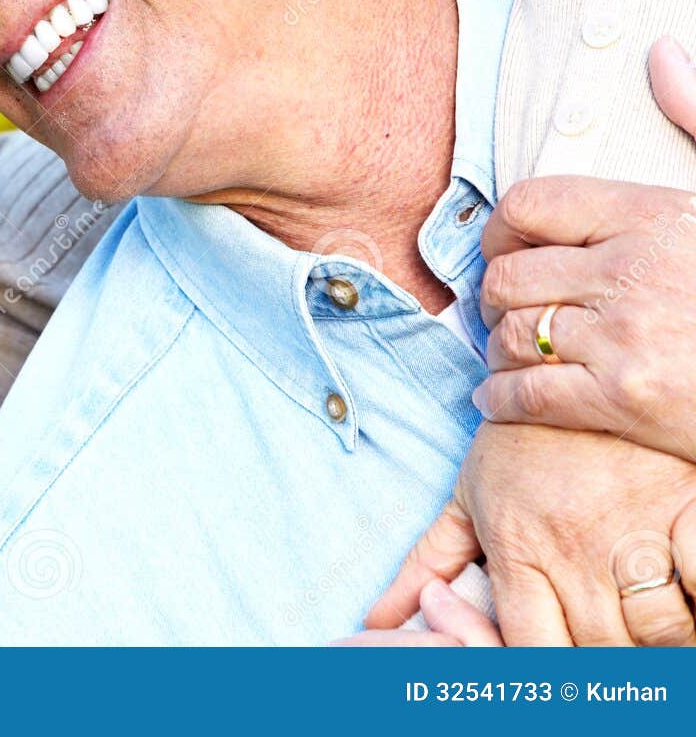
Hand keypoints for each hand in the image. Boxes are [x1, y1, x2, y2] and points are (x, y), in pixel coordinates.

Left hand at [368, 424, 695, 645]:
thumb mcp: (467, 496)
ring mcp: (633, 531)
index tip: (555, 661)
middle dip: (605, 663)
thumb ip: (428, 563)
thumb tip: (376, 622)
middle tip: (607, 648)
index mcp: (517, 550)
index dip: (543, 675)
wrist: (574, 366)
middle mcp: (573, 548)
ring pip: (659, 632)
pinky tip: (684, 597)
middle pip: (599, 651)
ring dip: (658, 643)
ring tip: (645, 629)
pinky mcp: (687, 510)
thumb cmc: (522, 443)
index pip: (531, 652)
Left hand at [472, 39, 695, 460]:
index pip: (529, 203)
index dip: (501, 228)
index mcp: (653, 214)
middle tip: (502, 307)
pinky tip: (502, 398)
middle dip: (496, 294)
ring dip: (500, 347)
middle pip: (508, 275)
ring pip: (512, 334)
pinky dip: (502, 398)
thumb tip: (662, 52)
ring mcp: (625, 337)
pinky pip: (527, 394)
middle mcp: (630, 270)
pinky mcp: (625, 400)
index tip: (504, 247)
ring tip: (510, 351)